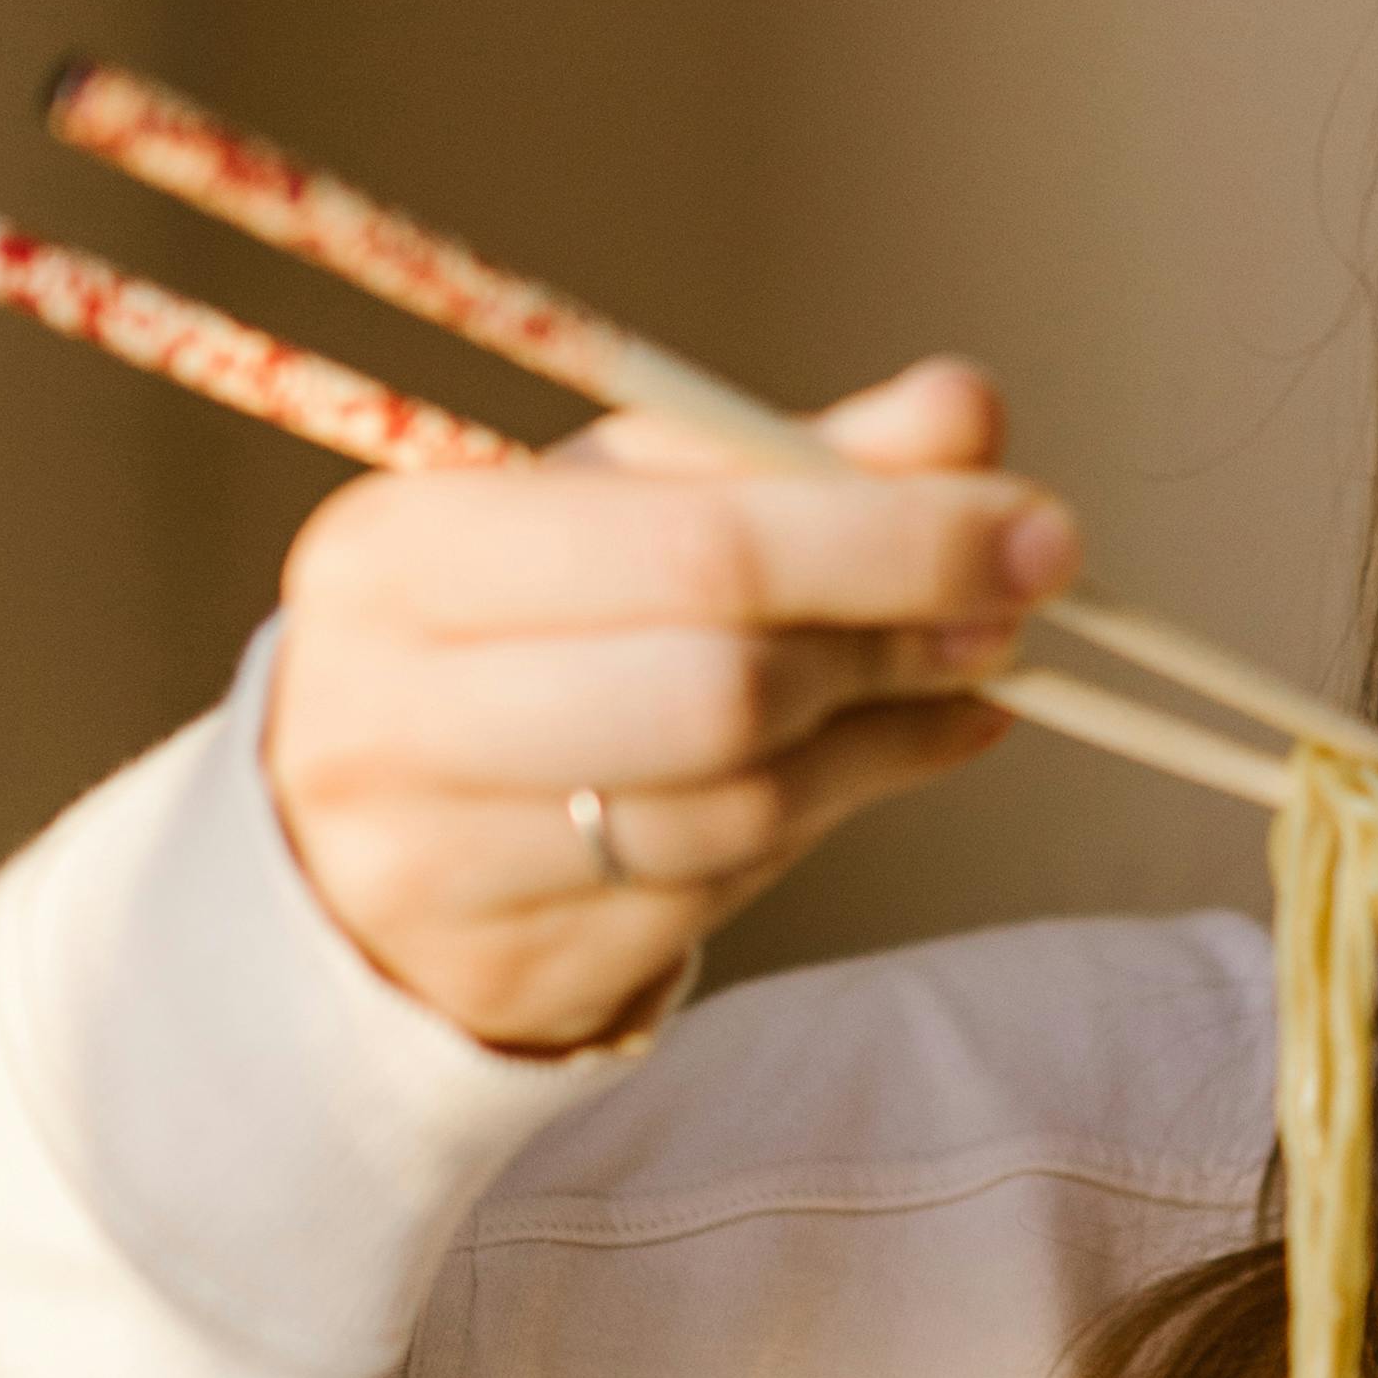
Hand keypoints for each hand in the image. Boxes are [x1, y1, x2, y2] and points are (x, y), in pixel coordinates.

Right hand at [263, 354, 1075, 1055]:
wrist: (344, 840)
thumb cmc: (504, 636)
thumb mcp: (612, 514)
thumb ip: (787, 462)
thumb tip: (963, 408)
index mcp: (399, 554)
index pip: (691, 544)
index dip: (888, 540)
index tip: (1033, 524)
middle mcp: (389, 710)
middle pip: (718, 685)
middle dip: (892, 640)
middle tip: (1010, 613)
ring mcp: (436, 862)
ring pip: (736, 800)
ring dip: (881, 732)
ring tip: (955, 675)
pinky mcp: (505, 968)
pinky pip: (724, 888)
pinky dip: (835, 806)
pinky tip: (889, 749)